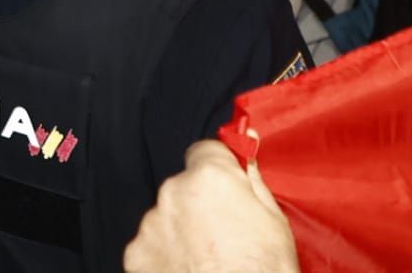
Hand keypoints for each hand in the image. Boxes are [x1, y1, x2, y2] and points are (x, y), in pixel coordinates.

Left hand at [123, 139, 297, 272]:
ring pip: (167, 218)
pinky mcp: (137, 255)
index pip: (205, 151)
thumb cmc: (263, 271)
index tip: (226, 185)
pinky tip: (188, 271)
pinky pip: (151, 246)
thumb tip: (246, 153)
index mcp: (209, 178)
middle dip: (200, 204)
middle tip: (224, 235)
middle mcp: (173, 193)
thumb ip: (252, 181)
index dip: (218, 168)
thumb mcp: (274, 221)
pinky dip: (165, 257)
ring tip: (207, 260)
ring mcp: (151, 225)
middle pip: (185, 188)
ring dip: (181, 232)